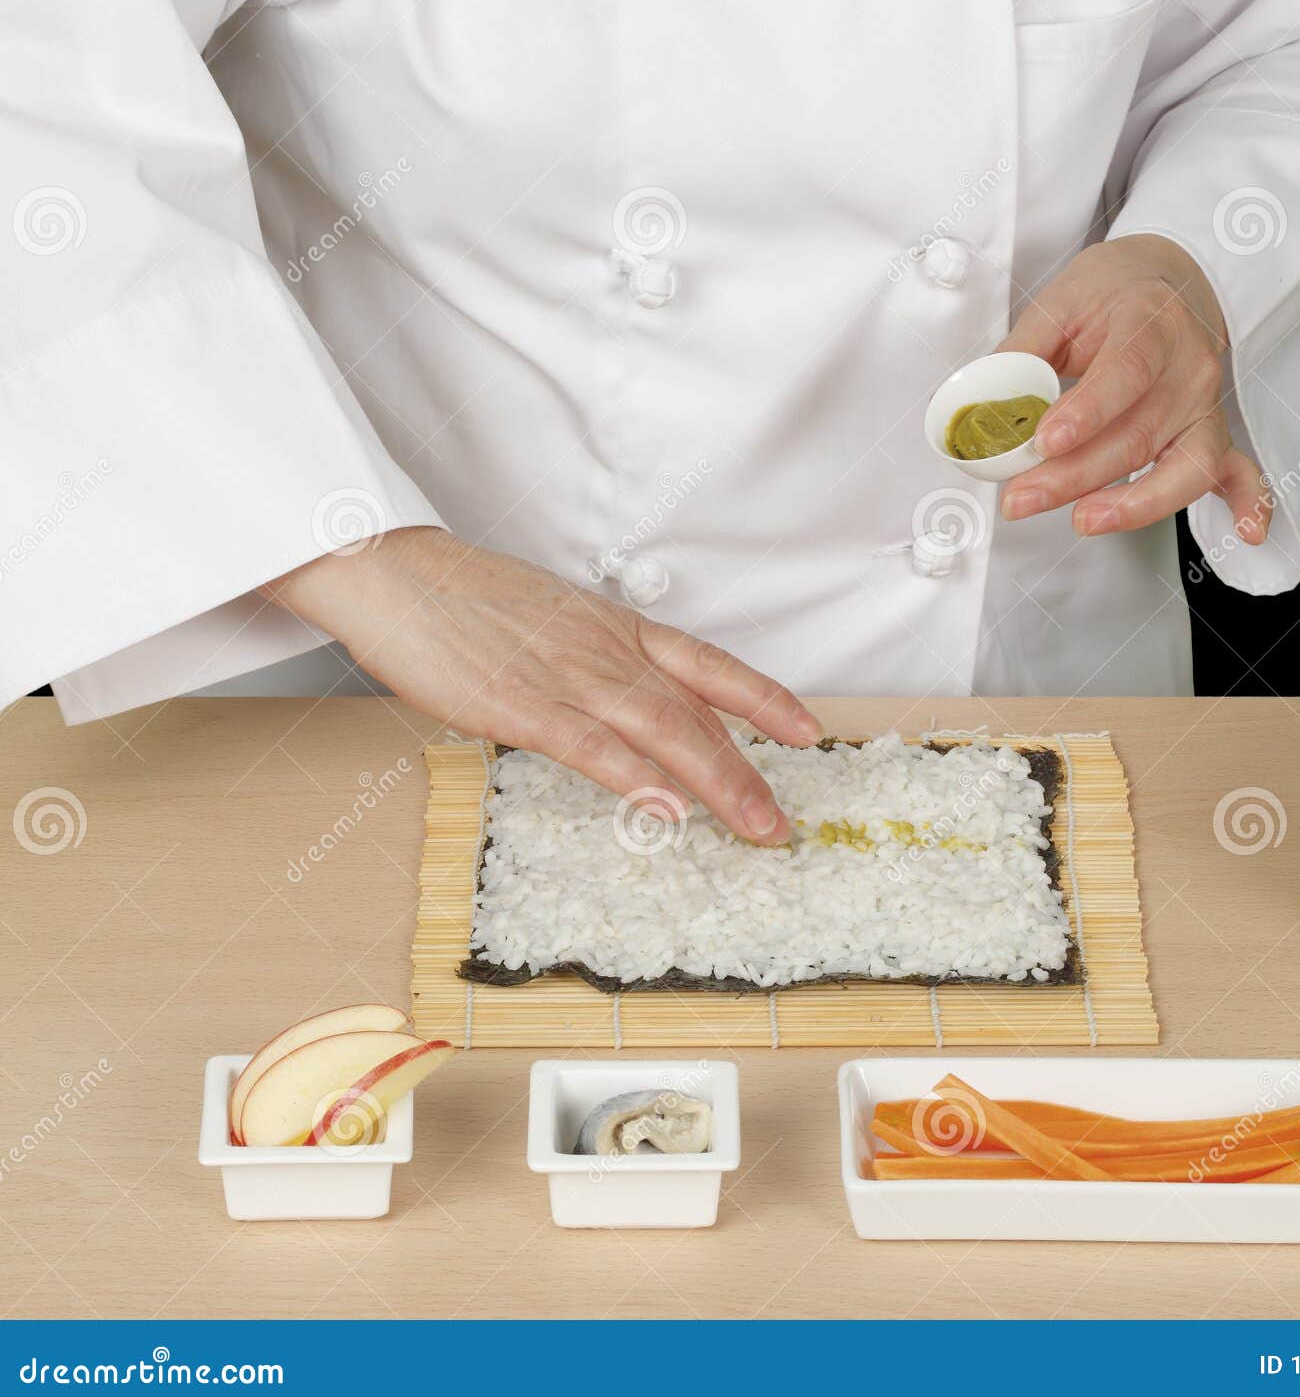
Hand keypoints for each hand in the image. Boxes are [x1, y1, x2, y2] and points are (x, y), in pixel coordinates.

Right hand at [261, 528, 820, 844]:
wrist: (396, 570)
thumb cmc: (465, 598)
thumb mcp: (552, 620)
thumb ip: (594, 659)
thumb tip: (624, 694)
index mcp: (615, 629)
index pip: (708, 664)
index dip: (763, 698)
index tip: (807, 729)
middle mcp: (606, 651)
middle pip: (696, 711)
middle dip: (748, 769)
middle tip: (781, 822)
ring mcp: (567, 676)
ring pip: (662, 731)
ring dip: (715, 783)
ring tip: (754, 827)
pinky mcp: (521, 704)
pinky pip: (590, 746)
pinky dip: (634, 779)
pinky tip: (666, 810)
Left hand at [996, 234, 1270, 542]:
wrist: (1168, 277)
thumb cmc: (1108, 294)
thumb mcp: (1058, 304)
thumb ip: (1020, 356)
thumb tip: (981, 409)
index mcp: (1150, 322)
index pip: (1125, 372)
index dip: (1086, 411)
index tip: (1045, 441)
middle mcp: (1189, 367)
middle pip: (1139, 433)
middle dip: (1075, 476)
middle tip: (1019, 500)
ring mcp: (1205, 405)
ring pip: (1183, 465)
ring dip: (1136, 503)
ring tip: (1084, 522)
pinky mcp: (1212, 432)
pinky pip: (1239, 470)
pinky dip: (1249, 502)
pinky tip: (1247, 532)